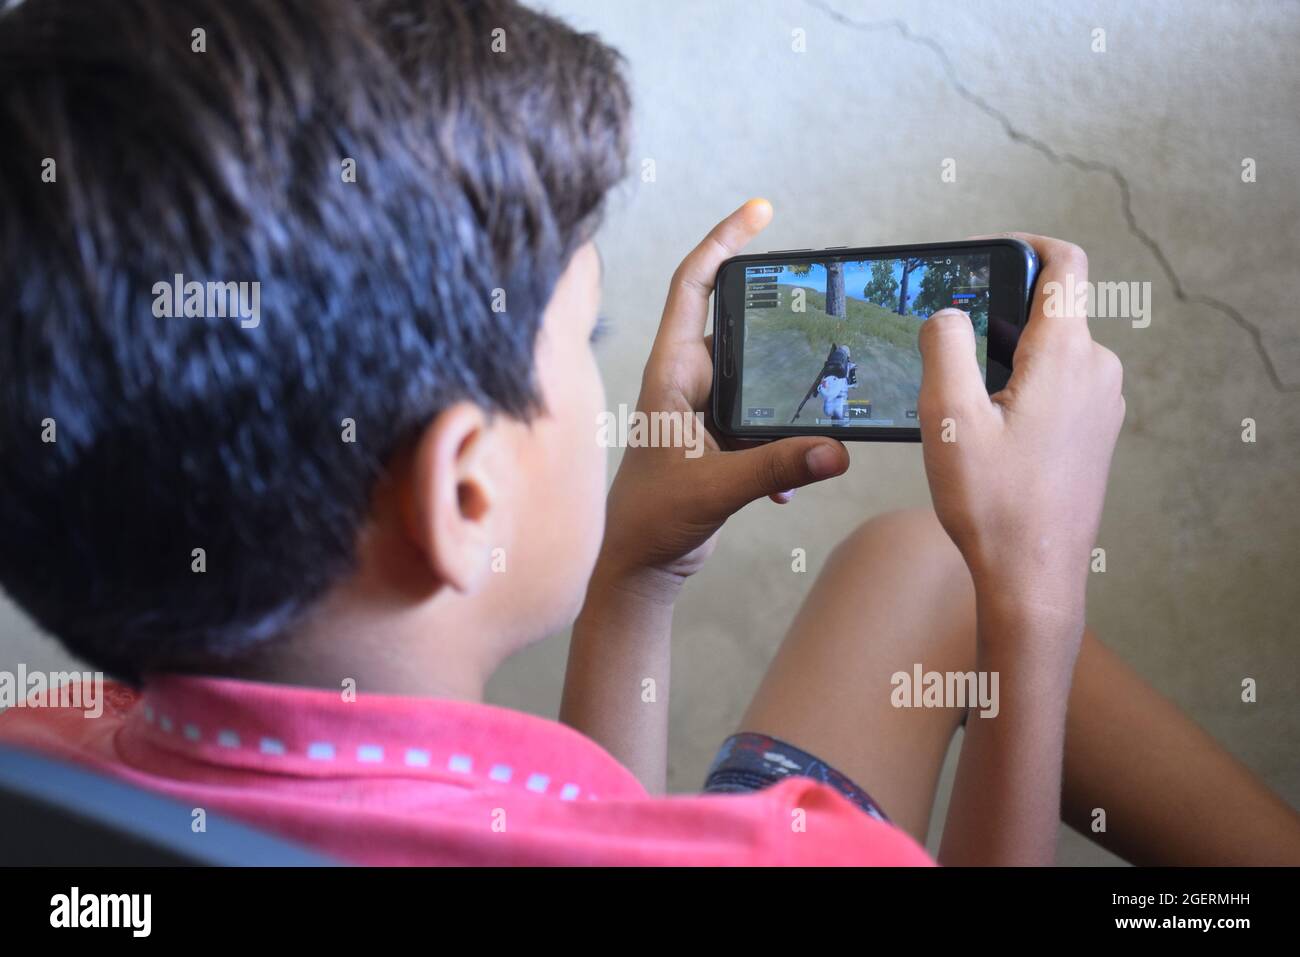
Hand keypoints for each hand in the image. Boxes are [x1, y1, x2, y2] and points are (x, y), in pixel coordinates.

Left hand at [596, 199, 849, 595]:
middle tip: (821, 296)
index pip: (693, 286)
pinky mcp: (716, 437)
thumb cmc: (648, 523)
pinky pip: (761, 416)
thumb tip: (836, 450)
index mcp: (670, 374)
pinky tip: (794, 471)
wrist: (635, 568)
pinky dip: (783, 437)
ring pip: (753, 371)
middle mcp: (685, 382)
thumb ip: (775, 468)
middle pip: (733, 320)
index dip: (723, 241)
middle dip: (777, 310)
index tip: (760, 211)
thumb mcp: (715, 489)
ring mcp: (701, 409)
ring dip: (785, 384)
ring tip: (823, 388)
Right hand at [917, 234, 1124, 632]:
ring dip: (1004, 359)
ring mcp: (1101, 404)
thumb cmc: (993, 503)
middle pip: (1049, 309)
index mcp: (1066, 354)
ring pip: (1050, 351)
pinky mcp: (1094, 433)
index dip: (1022, 245)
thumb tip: (949, 313)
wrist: (1034, 577)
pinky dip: (1020, 387)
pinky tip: (984, 430)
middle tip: (944, 349)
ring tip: (958, 403)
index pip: (1064, 264)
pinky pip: (1057, 385)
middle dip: (995, 316)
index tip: (983, 254)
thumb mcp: (947, 416)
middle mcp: (1097, 371)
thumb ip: (945, 346)